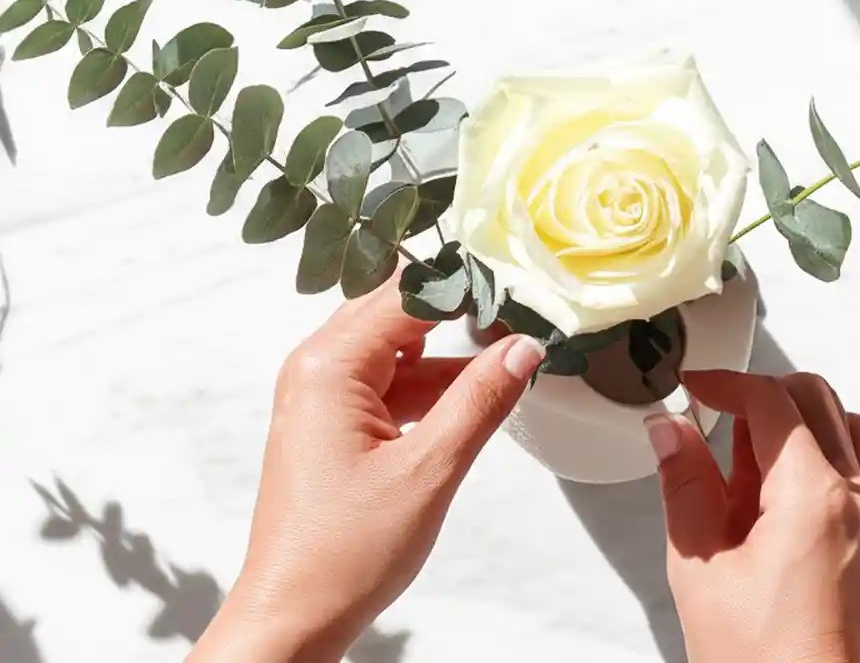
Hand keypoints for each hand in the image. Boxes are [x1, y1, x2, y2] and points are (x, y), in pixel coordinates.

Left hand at [189, 280, 545, 661]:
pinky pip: (388, 387)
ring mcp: (320, 399)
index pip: (404, 295)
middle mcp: (315, 370)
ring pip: (397, 353)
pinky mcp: (331, 427)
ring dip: (448, 359)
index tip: (516, 289)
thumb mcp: (430, 470)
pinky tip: (472, 403)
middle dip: (457, 313)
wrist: (294, 615)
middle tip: (516, 316)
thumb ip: (481, 400)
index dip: (462, 286)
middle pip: (397, 315)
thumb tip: (524, 347)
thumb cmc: (343, 552)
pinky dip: (430, 392)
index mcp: (328, 367)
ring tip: (508, 361)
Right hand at [649, 370, 859, 662]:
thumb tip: (670, 431)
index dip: (726, 382)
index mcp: (813, 495)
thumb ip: (684, 486)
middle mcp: (856, 498)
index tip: (695, 385)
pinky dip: (820, 454)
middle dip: (759, 396)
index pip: (772, 400)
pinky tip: (778, 492)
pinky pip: (859, 467)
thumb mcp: (700, 567)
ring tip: (740, 466)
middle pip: (815, 400)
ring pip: (842, 427)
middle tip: (711, 421)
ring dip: (792, 423)